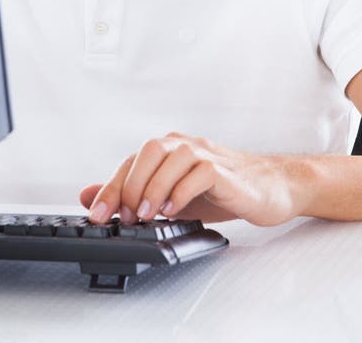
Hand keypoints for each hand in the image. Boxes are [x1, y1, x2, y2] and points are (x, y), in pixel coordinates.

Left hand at [80, 132, 309, 226]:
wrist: (272, 188)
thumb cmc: (223, 190)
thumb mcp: (172, 197)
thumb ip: (135, 195)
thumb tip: (89, 197)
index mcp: (171, 151)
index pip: (133, 160)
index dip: (111, 186)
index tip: (98, 214)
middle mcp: (186, 146)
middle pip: (149, 150)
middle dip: (131, 183)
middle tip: (124, 215)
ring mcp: (207, 154)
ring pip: (172, 156)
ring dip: (154, 187)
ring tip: (146, 215)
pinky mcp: (225, 170)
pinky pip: (200, 171)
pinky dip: (183, 190)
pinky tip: (175, 210)